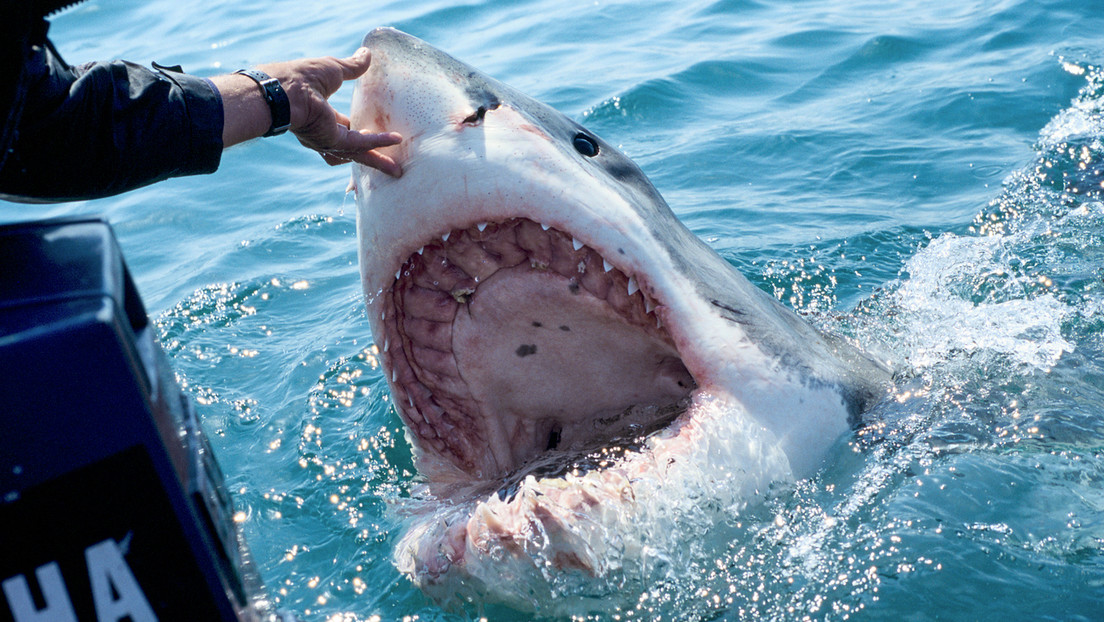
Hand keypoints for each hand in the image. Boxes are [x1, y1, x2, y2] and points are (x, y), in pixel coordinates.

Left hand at [215, 48, 402, 175]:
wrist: (286, 88)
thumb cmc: (301, 76)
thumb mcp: (333, 69)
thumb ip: (352, 66)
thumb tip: (367, 53)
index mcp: (321, 117)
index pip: (345, 129)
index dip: (361, 132)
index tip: (376, 132)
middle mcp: (323, 134)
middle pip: (354, 150)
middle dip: (372, 158)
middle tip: (391, 166)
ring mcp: (327, 140)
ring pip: (358, 154)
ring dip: (377, 161)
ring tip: (396, 170)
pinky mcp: (332, 141)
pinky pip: (360, 144)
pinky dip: (378, 142)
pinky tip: (396, 139)